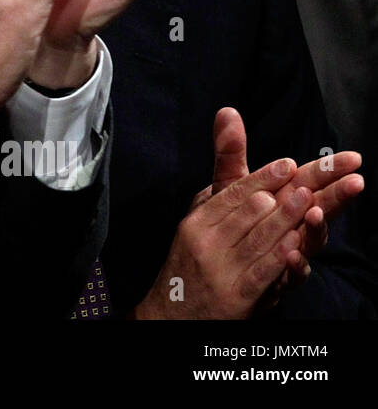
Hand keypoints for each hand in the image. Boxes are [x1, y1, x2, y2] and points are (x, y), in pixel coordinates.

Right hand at [135, 154, 309, 318]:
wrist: (172, 315)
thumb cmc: (190, 267)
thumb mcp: (195, 227)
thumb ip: (219, 200)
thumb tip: (236, 168)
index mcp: (196, 223)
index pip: (232, 194)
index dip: (262, 177)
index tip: (287, 164)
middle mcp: (205, 243)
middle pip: (247, 213)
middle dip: (279, 196)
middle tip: (304, 181)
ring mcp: (220, 270)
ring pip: (257, 239)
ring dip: (284, 219)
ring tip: (306, 202)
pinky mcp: (235, 297)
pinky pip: (260, 273)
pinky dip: (278, 258)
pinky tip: (294, 245)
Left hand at [199, 107, 363, 289]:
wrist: (213, 260)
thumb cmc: (228, 218)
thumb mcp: (228, 183)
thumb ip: (231, 151)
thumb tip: (226, 110)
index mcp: (284, 197)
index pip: (311, 179)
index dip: (331, 168)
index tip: (353, 158)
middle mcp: (293, 223)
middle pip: (319, 206)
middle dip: (337, 195)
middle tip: (354, 183)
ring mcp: (289, 249)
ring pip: (309, 239)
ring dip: (315, 228)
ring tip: (314, 213)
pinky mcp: (277, 277)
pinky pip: (289, 273)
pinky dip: (294, 264)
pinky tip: (292, 255)